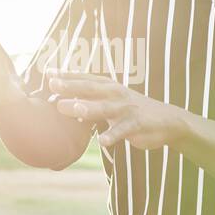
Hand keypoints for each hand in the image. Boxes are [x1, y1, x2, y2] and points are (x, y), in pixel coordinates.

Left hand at [47, 71, 189, 149]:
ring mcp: (126, 109)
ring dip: (88, 108)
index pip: (84, 79)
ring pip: (104, 108)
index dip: (66, 75)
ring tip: (72, 108)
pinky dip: (113, 135)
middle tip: (53, 84)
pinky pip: (123, 130)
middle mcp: (115, 94)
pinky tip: (102, 141)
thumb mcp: (111, 102)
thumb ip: (89, 102)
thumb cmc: (131, 111)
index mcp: (108, 87)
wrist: (166, 120)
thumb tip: (62, 105)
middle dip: (72, 86)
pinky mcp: (136, 124)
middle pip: (90, 89)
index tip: (48, 73)